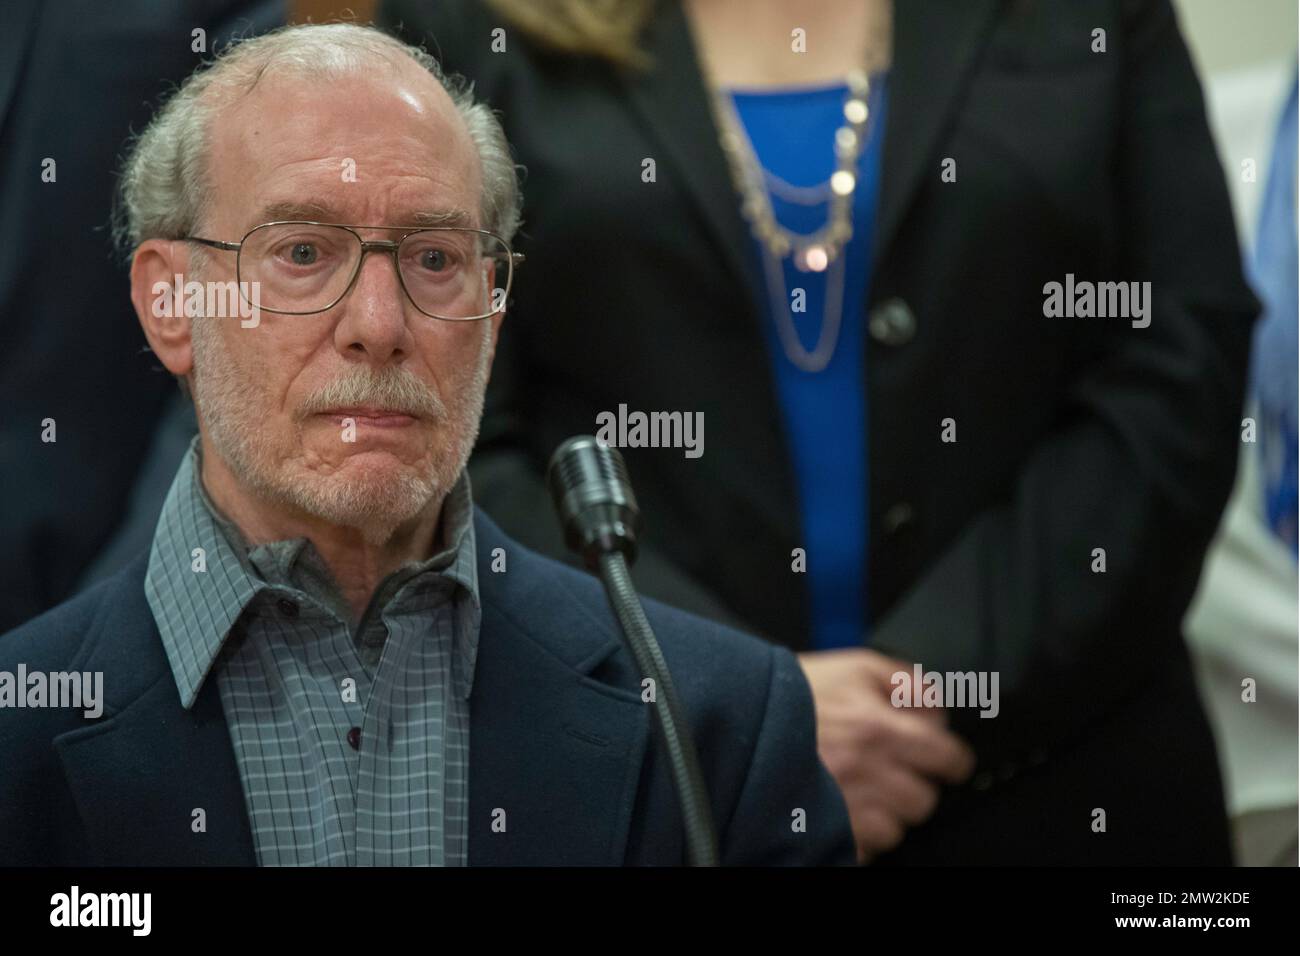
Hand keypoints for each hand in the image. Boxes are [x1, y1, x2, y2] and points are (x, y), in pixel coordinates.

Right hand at [798, 648, 975, 862]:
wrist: (735, 716)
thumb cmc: (790, 692)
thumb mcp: (852, 665)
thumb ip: (904, 679)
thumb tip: (936, 704)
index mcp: (878, 728)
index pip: (947, 758)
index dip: (948, 758)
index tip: (942, 759)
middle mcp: (866, 771)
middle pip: (923, 801)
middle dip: (913, 786)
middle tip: (891, 771)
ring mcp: (844, 807)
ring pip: (894, 830)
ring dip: (883, 812)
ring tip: (859, 789)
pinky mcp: (824, 831)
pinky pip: (862, 848)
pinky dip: (856, 833)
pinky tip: (840, 807)